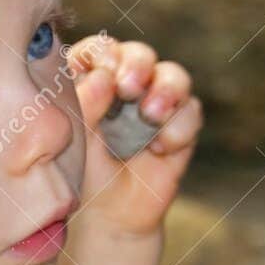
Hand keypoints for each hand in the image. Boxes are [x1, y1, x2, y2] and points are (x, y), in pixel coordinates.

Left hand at [66, 33, 202, 237]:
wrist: (107, 216)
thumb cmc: (79, 172)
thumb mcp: (73, 137)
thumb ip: (84, 103)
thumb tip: (105, 78)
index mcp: (89, 79)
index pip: (99, 48)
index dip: (104, 54)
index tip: (103, 74)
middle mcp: (124, 86)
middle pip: (139, 54)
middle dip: (137, 64)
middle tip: (128, 87)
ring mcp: (154, 105)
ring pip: (173, 75)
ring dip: (167, 89)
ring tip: (152, 114)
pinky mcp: (179, 128)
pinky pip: (191, 112)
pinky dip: (178, 128)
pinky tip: (159, 150)